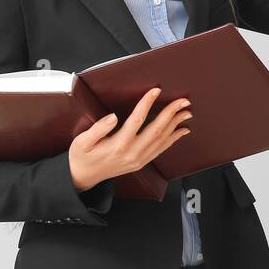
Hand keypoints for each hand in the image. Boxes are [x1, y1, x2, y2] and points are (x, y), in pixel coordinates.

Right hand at [69, 86, 192, 192]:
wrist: (83, 177)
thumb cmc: (82, 156)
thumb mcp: (82, 142)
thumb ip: (98, 129)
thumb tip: (113, 117)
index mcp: (118, 144)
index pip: (137, 119)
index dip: (147, 103)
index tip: (156, 91)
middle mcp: (132, 152)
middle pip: (157, 129)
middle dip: (171, 113)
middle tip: (183, 101)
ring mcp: (139, 159)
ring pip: (162, 139)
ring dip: (176, 124)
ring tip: (186, 112)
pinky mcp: (141, 162)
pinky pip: (161, 149)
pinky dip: (173, 139)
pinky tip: (182, 131)